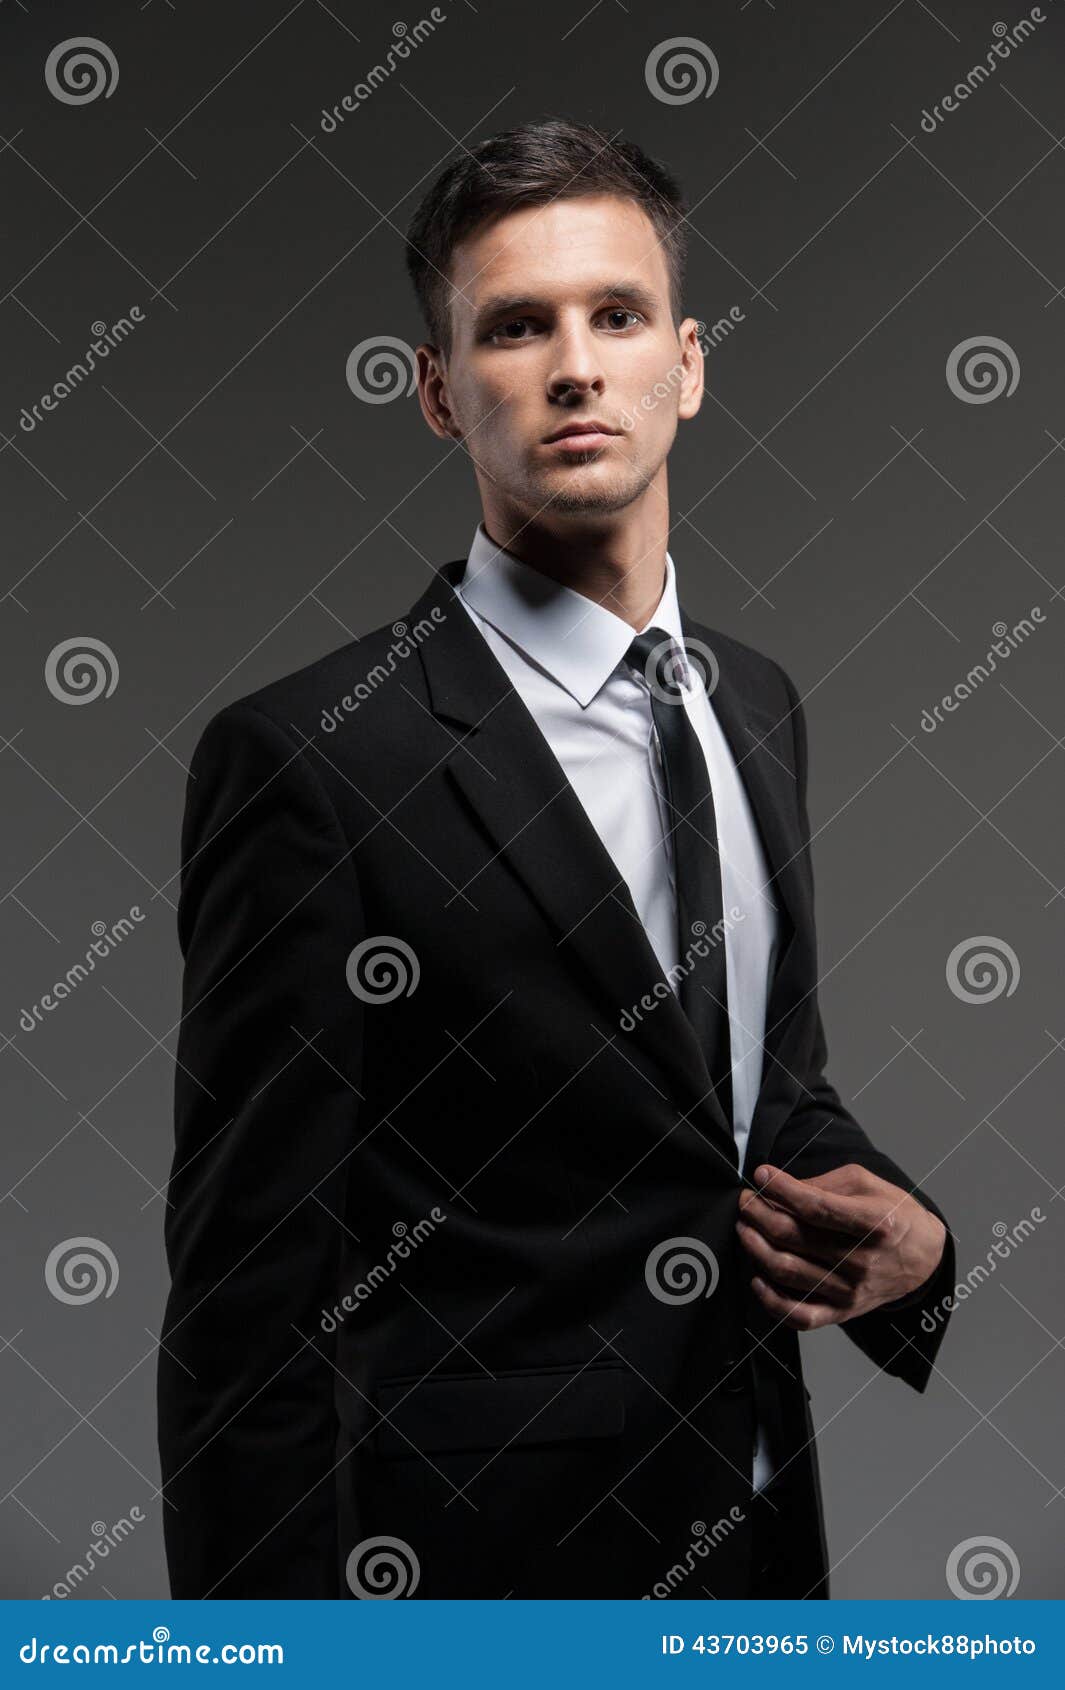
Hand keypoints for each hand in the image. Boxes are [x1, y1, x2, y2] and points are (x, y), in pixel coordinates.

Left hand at [735, 1162, 946, 1330]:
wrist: (923, 1257)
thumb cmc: (894, 1214)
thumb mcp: (867, 1185)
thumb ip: (823, 1185)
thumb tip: (779, 1188)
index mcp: (876, 1224)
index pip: (815, 1207)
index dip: (780, 1189)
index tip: (761, 1175)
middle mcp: (864, 1261)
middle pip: (794, 1237)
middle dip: (759, 1213)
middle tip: (746, 1200)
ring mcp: (852, 1291)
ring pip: (787, 1271)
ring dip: (755, 1246)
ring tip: (745, 1227)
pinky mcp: (843, 1312)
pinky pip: (799, 1316)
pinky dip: (771, 1300)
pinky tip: (757, 1278)